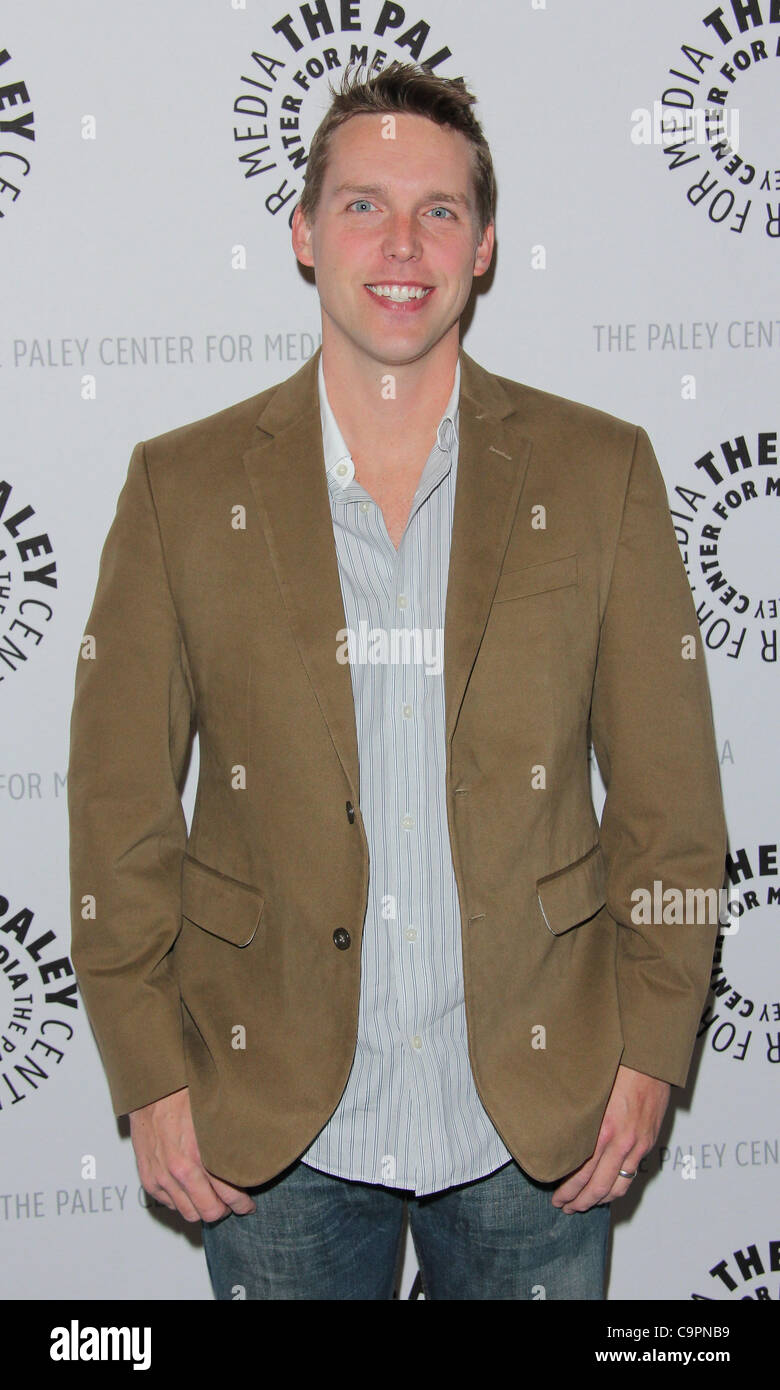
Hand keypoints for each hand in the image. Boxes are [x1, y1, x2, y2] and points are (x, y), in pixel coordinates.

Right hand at [129, 1086, 256, 1222]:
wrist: (152, 1088)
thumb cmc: (184, 1095)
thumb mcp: (215, 1116)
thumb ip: (230, 1142)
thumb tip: (251, 1158)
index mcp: (201, 1154)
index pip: (229, 1195)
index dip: (242, 1204)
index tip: (247, 1205)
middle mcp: (180, 1170)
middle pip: (209, 1212)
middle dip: (225, 1210)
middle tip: (233, 1204)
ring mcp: (162, 1177)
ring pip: (189, 1213)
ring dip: (203, 1208)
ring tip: (213, 1198)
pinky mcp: (149, 1178)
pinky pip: (170, 1204)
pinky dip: (182, 1201)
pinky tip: (190, 1189)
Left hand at [551, 1065, 669, 1213]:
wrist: (650, 1060)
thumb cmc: (618, 1067)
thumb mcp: (590, 1091)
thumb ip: (578, 1116)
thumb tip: (557, 1133)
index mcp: (602, 1129)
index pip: (581, 1172)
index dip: (568, 1189)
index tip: (557, 1196)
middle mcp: (621, 1141)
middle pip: (598, 1185)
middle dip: (580, 1201)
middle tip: (565, 1207)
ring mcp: (637, 1144)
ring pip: (618, 1186)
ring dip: (600, 1200)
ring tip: (585, 1205)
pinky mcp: (648, 1142)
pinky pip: (632, 1173)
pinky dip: (619, 1187)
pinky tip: (609, 1190)